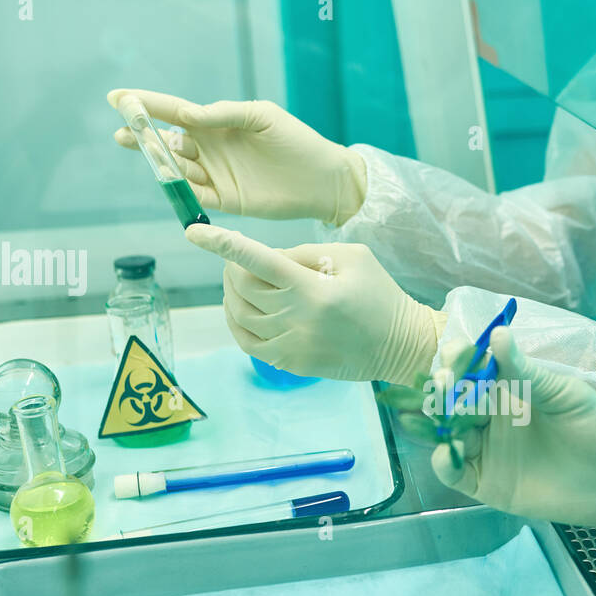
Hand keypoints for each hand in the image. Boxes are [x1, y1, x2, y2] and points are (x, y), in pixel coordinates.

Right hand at [108, 89, 366, 224]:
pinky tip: (167, 182)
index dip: (146, 105)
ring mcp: (216, 175)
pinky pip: (196, 196)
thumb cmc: (296, 140)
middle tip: (121, 133)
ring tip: (145, 153)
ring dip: (160, 163)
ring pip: (178, 169)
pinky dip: (180, 191)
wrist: (323, 179)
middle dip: (143, 137)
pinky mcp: (226, 201)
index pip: (174, 112)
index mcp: (217, 122)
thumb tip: (187, 113)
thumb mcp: (261, 117)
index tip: (118, 98)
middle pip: (168, 142)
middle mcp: (211, 148)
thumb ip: (224, 114)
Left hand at [185, 226, 444, 383]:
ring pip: (239, 315)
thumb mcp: (353, 257)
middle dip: (230, 267)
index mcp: (313, 288)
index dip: (222, 244)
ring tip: (240, 283)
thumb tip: (265, 257)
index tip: (194, 231)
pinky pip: (248, 343)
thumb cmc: (380, 294)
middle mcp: (297, 319)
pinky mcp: (292, 364)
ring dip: (231, 295)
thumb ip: (305, 253)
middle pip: (241, 287)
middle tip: (236, 260)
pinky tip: (242, 311)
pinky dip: (237, 323)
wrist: (401, 345)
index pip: (257, 261)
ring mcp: (292, 345)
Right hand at [430, 328, 595, 550]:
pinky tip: (447, 453)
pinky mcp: (488, 483)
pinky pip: (456, 472)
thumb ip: (528, 373)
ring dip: (437, 425)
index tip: (454, 354)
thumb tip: (498, 334)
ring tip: (440, 419)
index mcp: (510, 389)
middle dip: (442, 392)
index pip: (472, 370)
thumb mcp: (566, 395)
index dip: (458, 360)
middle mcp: (493, 418)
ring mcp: (488, 451)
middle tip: (441, 386)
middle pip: (453, 401)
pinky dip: (444, 463)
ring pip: (448, 434)